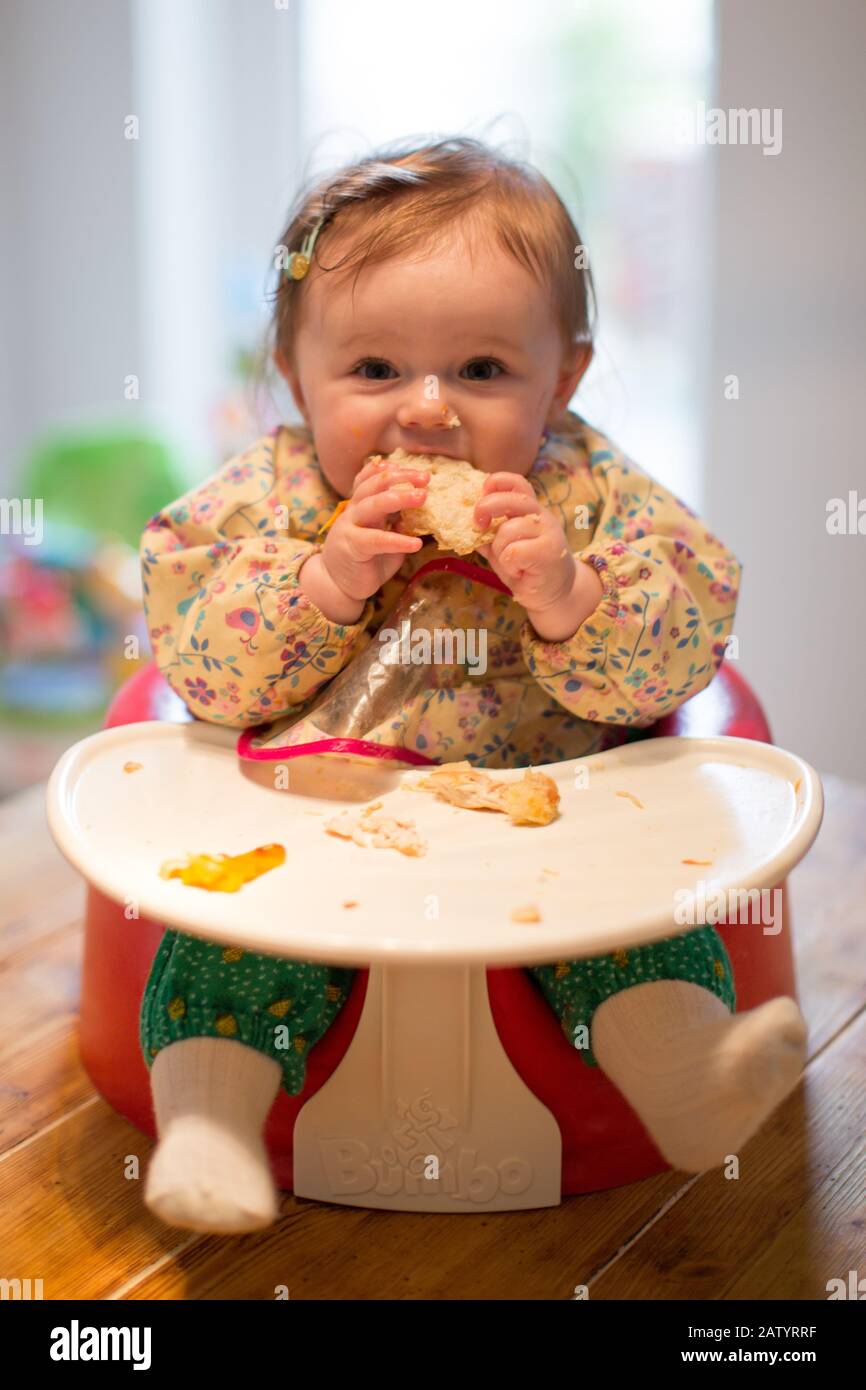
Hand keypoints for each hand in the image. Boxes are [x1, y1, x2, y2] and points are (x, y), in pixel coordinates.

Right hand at [316, 458, 428, 603]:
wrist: (337, 586)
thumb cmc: (366, 561)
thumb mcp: (385, 537)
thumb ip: (398, 524)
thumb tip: (424, 514)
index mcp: (360, 505)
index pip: (371, 478)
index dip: (392, 471)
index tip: (416, 470)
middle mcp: (354, 511)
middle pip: (373, 485)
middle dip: (400, 478)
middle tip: (425, 478)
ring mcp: (350, 527)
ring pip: (372, 504)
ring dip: (399, 498)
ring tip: (423, 498)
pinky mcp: (352, 547)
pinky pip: (376, 540)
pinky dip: (398, 541)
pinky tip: (416, 544)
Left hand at [473, 472, 574, 609]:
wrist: (556, 593)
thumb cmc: (527, 568)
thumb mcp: (502, 549)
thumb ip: (488, 536)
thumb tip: (464, 526)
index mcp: (530, 510)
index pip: (516, 483)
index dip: (497, 482)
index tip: (482, 494)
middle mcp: (541, 516)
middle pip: (511, 499)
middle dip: (487, 507)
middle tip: (478, 524)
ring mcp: (548, 532)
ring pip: (507, 531)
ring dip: (499, 551)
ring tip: (510, 563)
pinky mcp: (549, 552)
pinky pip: (514, 552)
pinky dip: (509, 565)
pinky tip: (519, 571)